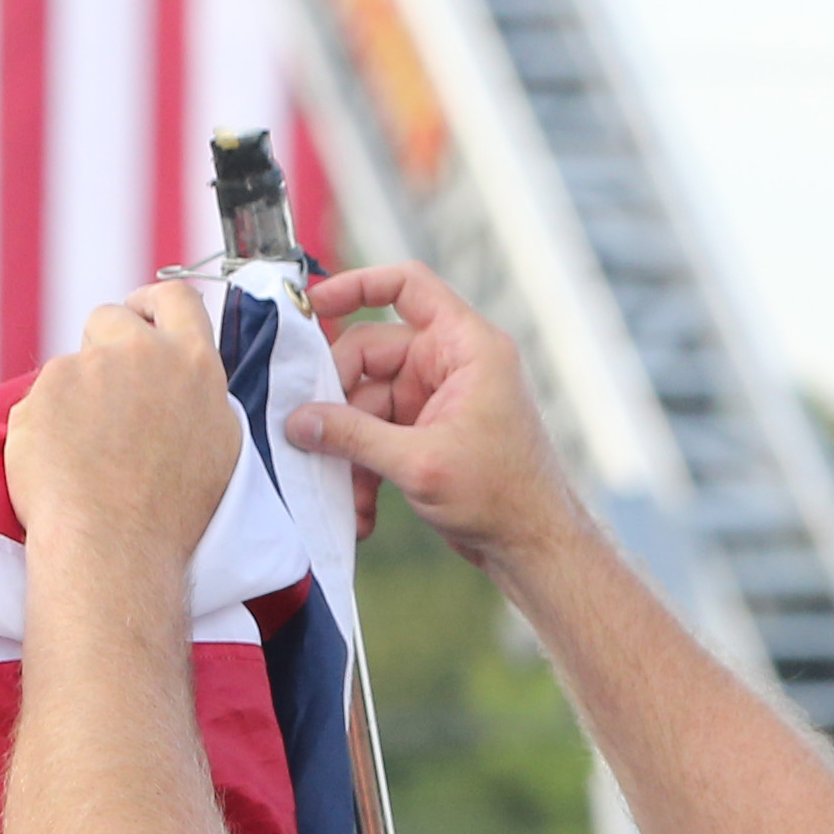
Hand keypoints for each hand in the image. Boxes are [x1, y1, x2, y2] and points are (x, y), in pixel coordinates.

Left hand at [3, 282, 239, 578]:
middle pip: (111, 319)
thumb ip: (198, 400)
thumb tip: (181, 383)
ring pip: (73, 366)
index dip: (152, 305)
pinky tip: (60, 468)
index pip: (178, 300)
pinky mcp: (46, 388)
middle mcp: (143, 353)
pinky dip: (46, 427)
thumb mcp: (218, 451)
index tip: (139, 315)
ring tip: (85, 457)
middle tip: (103, 400)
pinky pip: (41, 400)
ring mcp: (90, 366)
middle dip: (102, 348)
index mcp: (194, 365)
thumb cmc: (171, 518)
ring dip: (75, 397)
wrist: (115, 549)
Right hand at [288, 262, 579, 569]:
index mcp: (465, 346)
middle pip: (372, 355)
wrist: (532, 547)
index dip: (358, 285)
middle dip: (340, 401)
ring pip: (370, 405)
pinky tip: (361, 512)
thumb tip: (300, 421)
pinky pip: (381, 436)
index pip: (408, 287)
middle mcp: (452, 364)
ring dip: (351, 451)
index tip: (314, 304)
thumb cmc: (501, 497)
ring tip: (346, 497)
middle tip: (309, 435)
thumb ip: (355, 437)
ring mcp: (439, 400)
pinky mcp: (429, 434)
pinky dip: (367, 469)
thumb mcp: (420, 464)